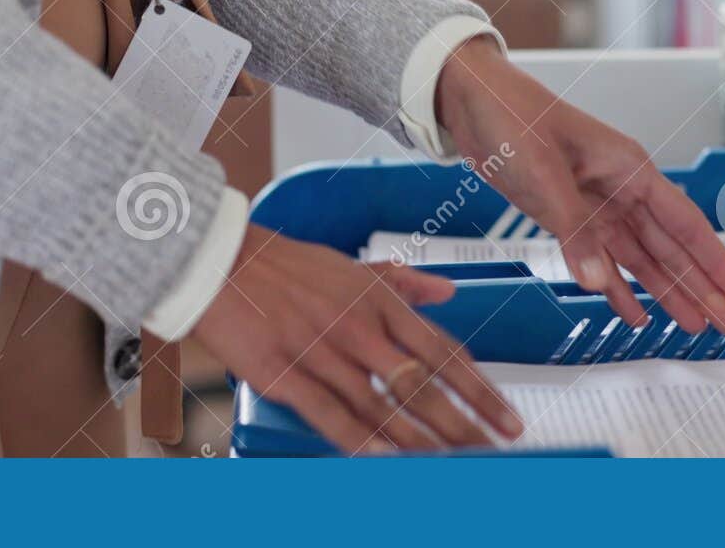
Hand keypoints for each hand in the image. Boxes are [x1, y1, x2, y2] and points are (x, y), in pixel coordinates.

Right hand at [192, 224, 523, 453]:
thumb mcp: (351, 264)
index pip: (442, 351)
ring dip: (420, 440)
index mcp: (378, 299)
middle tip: (491, 451)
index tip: (506, 417)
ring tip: (451, 465)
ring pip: (382, 405)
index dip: (479, 389)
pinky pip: (330, 413)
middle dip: (462, 423)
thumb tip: (448, 291)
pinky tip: (387, 461)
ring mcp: (321, 350)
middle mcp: (357, 326)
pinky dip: (361, 440)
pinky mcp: (283, 373)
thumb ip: (403, 280)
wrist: (218, 258)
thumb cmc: (285, 265)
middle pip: (421, 384)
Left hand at [435, 37, 724, 334]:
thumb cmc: (511, 115)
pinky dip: (617, 287)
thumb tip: (598, 281)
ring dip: (667, 292)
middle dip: (701, 287)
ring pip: (641, 258)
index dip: (716, 261)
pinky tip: (633, 312)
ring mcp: (595, 205)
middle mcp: (619, 190)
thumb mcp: (544, 173)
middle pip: (671, 248)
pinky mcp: (567, 216)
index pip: (686, 224)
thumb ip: (573, 230)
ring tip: (695, 326)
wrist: (470, 100)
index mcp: (629, 169)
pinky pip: (601, 258)